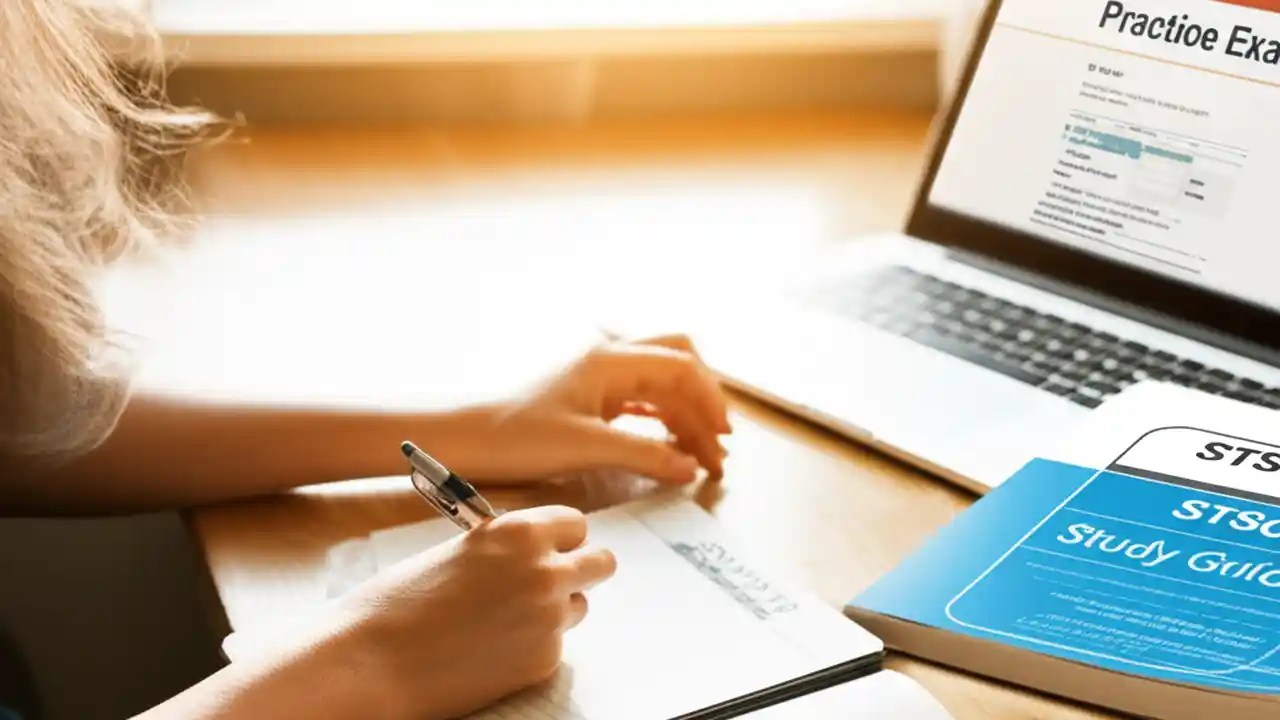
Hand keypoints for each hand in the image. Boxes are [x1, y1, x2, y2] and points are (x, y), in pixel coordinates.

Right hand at [330, 506, 614, 719]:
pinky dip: (531, 647)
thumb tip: (535, 551)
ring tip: (504, 619)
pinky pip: (554, 645)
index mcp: (520, 533)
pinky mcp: (543, 661)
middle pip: (601, 563)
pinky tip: (490, 649)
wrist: (371, 661)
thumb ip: (504, 547)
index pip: (575, 524)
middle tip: (554, 579)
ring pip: (579, 606)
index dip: (560, 537)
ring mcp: (549, 619)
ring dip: (556, 609)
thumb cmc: (400, 601)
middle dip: (581, 569)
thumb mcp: (460, 551)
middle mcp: (545, 572)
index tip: (551, 546)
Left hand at [443, 335, 732, 484]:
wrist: (461, 437)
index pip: (681, 366)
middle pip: (677, 361)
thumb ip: (644, 454)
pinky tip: (668, 444)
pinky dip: (660, 418)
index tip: (723, 439)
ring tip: (699, 455)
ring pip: (658, 381)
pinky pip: (638, 397)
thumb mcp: (586, 447)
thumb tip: (690, 467)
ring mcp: (596, 373)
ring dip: (683, 413)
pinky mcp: (586, 393)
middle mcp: (606, 355)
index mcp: (609, 358)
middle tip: (718, 442)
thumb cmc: (515, 436)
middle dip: (704, 399)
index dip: (711, 401)